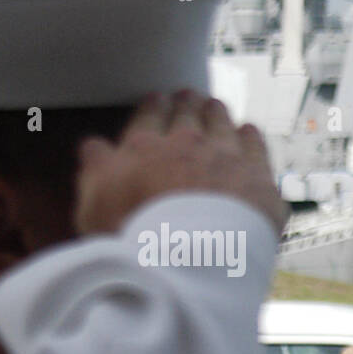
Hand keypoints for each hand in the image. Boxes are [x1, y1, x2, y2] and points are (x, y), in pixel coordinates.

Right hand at [74, 90, 287, 235]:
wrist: (192, 257)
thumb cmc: (135, 235)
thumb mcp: (94, 203)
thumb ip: (96, 169)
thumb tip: (93, 146)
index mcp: (145, 147)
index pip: (149, 118)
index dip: (155, 106)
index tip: (159, 98)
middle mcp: (187, 144)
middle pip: (188, 116)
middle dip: (187, 104)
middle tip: (189, 95)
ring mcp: (226, 159)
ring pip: (222, 125)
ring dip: (217, 113)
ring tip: (215, 105)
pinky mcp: (258, 179)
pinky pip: (256, 148)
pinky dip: (250, 137)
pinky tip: (249, 131)